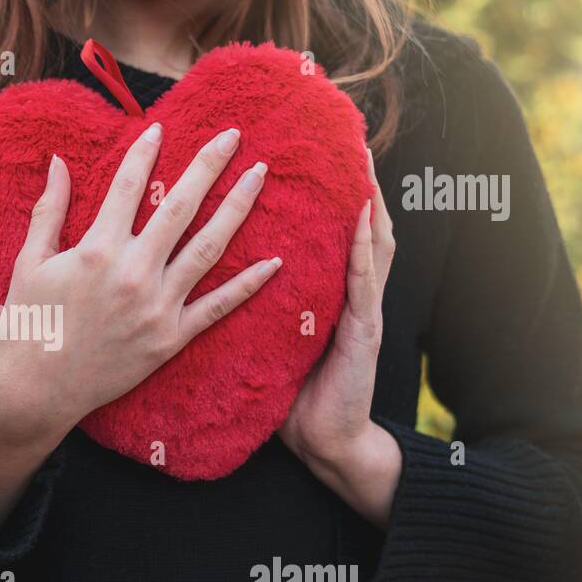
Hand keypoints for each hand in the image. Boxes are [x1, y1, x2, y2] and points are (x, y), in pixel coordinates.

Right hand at [0, 122, 278, 530]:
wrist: (38, 391)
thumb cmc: (29, 324)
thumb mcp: (29, 263)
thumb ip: (49, 210)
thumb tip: (58, 161)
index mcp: (96, 249)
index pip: (128, 186)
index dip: (146, 152)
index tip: (161, 126)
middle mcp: (133, 272)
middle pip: (181, 206)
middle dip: (210, 165)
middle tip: (234, 134)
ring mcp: (157, 306)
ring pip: (208, 247)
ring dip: (237, 207)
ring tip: (259, 175)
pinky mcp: (170, 338)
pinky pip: (217, 307)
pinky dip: (248, 284)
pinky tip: (274, 261)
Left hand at [279, 147, 400, 526]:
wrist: (323, 441)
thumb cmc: (290, 392)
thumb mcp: (270, 336)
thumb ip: (255, 303)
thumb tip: (209, 276)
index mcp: (323, 292)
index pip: (328, 233)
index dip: (325, 195)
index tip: (311, 153)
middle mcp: (346, 294)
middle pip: (356, 227)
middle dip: (356, 184)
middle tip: (350, 140)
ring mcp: (361, 311)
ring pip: (372, 246)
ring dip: (369, 205)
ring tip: (364, 167)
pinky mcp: (363, 334)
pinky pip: (364, 285)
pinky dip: (365, 251)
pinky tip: (362, 223)